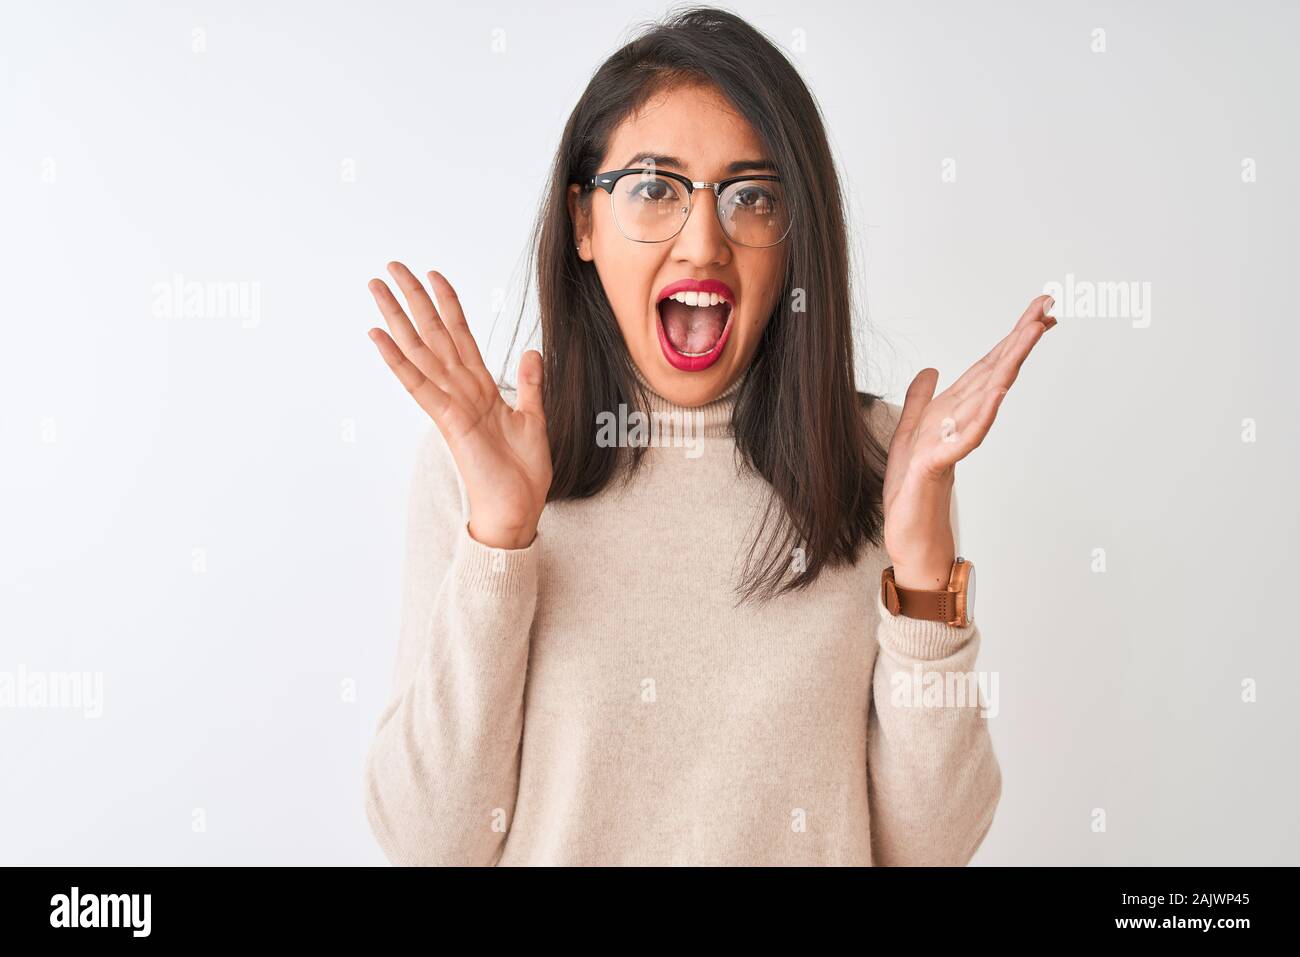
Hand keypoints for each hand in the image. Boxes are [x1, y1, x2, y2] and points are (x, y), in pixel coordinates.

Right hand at [366, 262, 551, 549]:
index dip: (448, 305)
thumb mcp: (534, 419)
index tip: (434, 275)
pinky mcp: (446, 419)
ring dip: (398, 317)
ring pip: (419, 350)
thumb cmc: (522, 473)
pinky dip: (397, 359)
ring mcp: (450, 403)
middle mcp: (460, 391)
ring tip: (377, 286)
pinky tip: (376, 334)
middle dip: (413, 299)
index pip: (460, 336)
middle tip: (391, 266)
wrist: (516, 509)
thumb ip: (531, 385)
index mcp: (480, 389)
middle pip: (432, 334)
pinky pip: (417, 383)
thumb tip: (531, 352)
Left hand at [883, 294, 1056, 588]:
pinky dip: (982, 413)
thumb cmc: (911, 493)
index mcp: (953, 413)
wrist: (909, 539)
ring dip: (1009, 364)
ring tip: (1031, 333)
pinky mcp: (938, 466)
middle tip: (1048, 308)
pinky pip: (965, 436)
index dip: (1010, 338)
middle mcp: (959, 423)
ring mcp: (953, 444)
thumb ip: (919, 402)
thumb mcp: (907, 435)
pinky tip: (998, 391)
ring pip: (987, 397)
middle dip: (1019, 340)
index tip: (1039, 310)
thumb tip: (930, 369)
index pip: (987, 368)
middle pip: (994, 374)